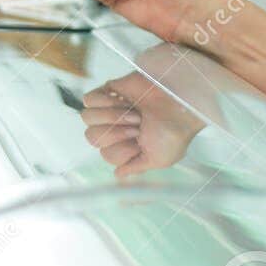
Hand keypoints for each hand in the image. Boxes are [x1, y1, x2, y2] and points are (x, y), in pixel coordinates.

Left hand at [79, 67, 206, 177]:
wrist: (179, 103)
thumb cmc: (174, 132)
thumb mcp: (160, 160)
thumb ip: (136, 168)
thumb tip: (118, 175)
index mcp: (128, 144)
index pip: (106, 154)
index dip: (120, 150)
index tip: (140, 143)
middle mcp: (118, 127)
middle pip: (92, 137)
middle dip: (115, 134)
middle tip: (138, 127)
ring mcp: (113, 108)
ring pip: (87, 118)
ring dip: (111, 117)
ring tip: (133, 113)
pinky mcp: (111, 90)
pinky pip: (89, 100)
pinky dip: (104, 102)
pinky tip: (123, 101)